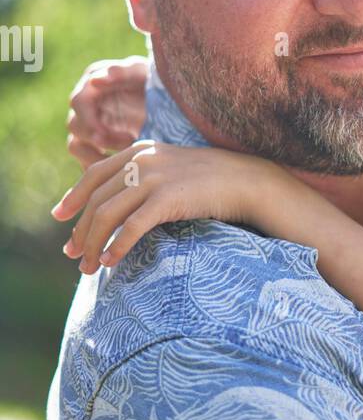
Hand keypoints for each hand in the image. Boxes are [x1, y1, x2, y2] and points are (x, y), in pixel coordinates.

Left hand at [51, 140, 275, 273]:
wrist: (245, 180)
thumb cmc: (209, 180)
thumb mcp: (169, 168)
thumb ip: (142, 174)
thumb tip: (117, 199)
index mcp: (138, 151)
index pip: (93, 176)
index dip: (73, 197)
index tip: (59, 217)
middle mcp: (140, 161)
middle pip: (97, 200)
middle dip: (81, 231)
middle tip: (73, 256)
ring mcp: (154, 179)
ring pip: (108, 216)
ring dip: (93, 245)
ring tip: (88, 268)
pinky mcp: (168, 199)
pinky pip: (132, 227)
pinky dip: (117, 246)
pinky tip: (110, 262)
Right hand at [67, 57, 148, 168]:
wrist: (170, 102)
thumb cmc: (154, 81)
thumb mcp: (142, 73)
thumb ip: (121, 72)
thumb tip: (95, 80)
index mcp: (93, 84)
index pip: (78, 103)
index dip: (91, 120)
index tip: (111, 133)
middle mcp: (86, 105)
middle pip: (75, 126)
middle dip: (99, 138)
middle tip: (127, 143)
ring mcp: (89, 125)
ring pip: (76, 146)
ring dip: (97, 155)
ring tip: (127, 156)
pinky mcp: (95, 145)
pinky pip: (86, 161)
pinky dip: (100, 168)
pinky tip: (122, 171)